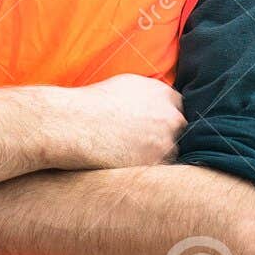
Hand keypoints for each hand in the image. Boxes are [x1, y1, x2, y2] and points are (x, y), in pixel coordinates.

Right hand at [57, 73, 184, 170]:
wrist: (76, 124)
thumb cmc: (93, 103)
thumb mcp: (126, 85)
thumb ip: (149, 93)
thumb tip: (156, 99)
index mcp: (164, 94)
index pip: (179, 107)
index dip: (167, 117)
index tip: (157, 125)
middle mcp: (170, 117)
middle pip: (179, 130)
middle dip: (167, 135)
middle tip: (148, 142)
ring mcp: (165, 143)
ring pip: (171, 152)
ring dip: (159, 155)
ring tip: (135, 155)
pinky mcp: (155, 165)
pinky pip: (159, 170)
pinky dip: (149, 170)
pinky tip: (131, 165)